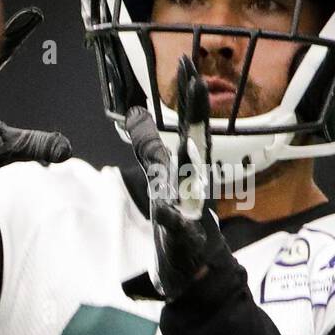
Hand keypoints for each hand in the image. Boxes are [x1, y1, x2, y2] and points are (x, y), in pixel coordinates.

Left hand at [126, 54, 232, 300]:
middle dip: (197, 114)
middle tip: (197, 81)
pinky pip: (179, 227)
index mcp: (188, 169)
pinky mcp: (184, 238)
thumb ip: (148, 145)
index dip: (190, 96)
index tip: (188, 64)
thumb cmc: (178, 221)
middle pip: (197, 142)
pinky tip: (166, 209)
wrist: (194, 270)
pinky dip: (173, 218)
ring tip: (185, 139)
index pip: (191, 126)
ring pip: (191, 181)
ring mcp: (191, 210)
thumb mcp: (160, 177)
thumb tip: (137, 111)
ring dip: (189, 159)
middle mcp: (194, 183)